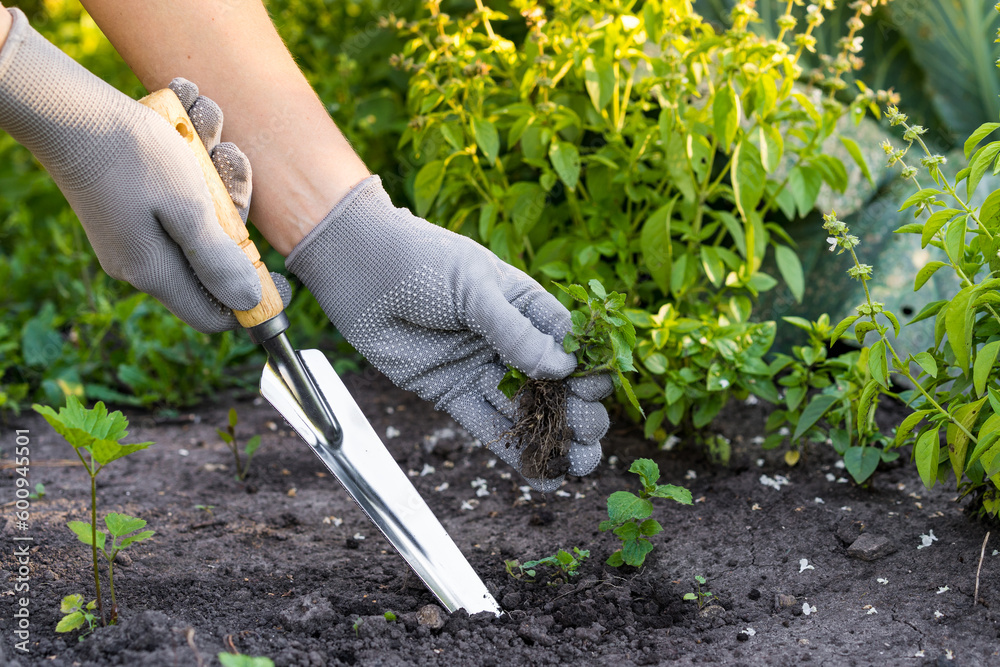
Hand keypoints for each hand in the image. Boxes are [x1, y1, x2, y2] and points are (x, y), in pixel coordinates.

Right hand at [0, 9, 284, 332]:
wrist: (65, 104)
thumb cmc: (130, 155)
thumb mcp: (189, 209)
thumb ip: (220, 259)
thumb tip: (249, 303)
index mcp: (155, 272)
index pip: (212, 314)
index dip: (252, 300)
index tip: (284, 277)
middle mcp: (143, 257)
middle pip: (215, 253)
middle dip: (234, 202)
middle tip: (230, 156)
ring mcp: (136, 227)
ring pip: (199, 206)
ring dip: (213, 161)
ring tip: (203, 116)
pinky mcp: (131, 198)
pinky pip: (175, 184)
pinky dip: (188, 147)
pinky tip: (185, 107)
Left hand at [286, 176, 611, 490]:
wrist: (358, 268)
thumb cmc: (421, 260)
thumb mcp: (474, 286)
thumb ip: (514, 331)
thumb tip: (562, 370)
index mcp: (525, 306)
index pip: (569, 343)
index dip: (586, 369)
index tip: (594, 390)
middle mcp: (508, 340)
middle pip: (554, 383)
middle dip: (577, 410)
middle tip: (588, 432)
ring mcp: (480, 368)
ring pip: (526, 410)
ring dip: (554, 439)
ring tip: (582, 466)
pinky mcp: (451, 393)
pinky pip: (488, 427)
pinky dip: (513, 453)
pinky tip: (542, 477)